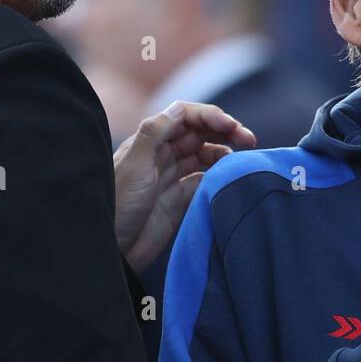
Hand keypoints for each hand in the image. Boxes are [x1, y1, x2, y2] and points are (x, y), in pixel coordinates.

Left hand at [113, 101, 254, 272]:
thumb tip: (180, 109)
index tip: (231, 126)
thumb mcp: (133, 166)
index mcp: (150, 141)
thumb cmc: (116, 206)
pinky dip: (219, 175)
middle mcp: (162, 155)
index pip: (185, 116)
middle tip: (249, 139)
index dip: (210, 116)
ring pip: (205, 154)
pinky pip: (205, 179)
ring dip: (225, 151)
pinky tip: (230, 176)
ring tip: (243, 158)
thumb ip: (155, 134)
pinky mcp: (179, 200)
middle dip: (225, 130)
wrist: (112, 252)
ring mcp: (172, 177)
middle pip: (199, 132)